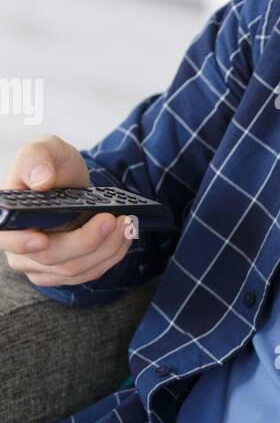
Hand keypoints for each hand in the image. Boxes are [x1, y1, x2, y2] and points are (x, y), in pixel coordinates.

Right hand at [0, 134, 135, 285]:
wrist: (72, 183)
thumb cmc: (53, 166)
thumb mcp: (45, 149)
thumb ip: (36, 158)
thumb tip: (40, 180)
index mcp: (7, 216)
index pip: (5, 238)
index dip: (21, 243)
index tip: (42, 240)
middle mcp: (18, 245)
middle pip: (50, 257)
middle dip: (85, 240)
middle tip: (109, 219)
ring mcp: (39, 263)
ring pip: (73, 269)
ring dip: (105, 248)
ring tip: (124, 224)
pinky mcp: (62, 272)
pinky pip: (87, 273)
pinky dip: (110, 256)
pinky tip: (123, 236)